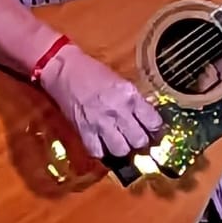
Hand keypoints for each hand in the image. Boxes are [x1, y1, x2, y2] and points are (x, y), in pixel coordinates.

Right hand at [36, 42, 162, 159]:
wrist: (65, 70)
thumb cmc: (94, 73)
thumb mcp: (121, 82)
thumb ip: (134, 101)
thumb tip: (147, 118)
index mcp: (130, 96)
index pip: (153, 122)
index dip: (155, 129)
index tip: (153, 131)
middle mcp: (118, 111)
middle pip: (139, 140)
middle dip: (140, 142)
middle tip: (136, 138)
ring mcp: (100, 123)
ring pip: (121, 150)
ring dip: (122, 148)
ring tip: (120, 143)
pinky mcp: (84, 131)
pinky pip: (97, 152)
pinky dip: (101, 151)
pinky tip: (103, 144)